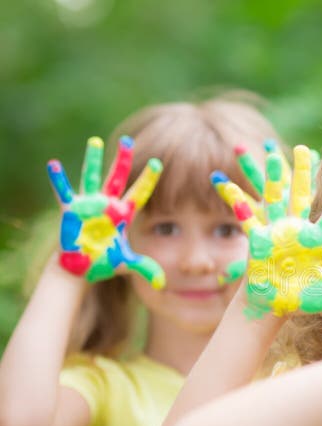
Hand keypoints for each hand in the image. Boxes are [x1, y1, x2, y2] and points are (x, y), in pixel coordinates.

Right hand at [47, 136, 164, 286]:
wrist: (80, 266)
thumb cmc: (103, 262)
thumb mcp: (126, 264)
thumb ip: (145, 268)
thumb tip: (162, 283)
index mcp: (123, 214)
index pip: (139, 193)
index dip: (148, 179)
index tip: (159, 163)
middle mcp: (107, 205)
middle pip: (118, 177)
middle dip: (123, 160)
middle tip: (128, 140)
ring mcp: (89, 205)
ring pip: (92, 177)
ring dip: (93, 160)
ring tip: (94, 141)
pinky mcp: (70, 210)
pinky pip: (64, 191)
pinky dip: (59, 179)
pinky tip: (53, 164)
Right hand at [212, 145, 321, 331]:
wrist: (272, 303)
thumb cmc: (299, 298)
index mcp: (315, 239)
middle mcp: (296, 230)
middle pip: (301, 194)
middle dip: (303, 171)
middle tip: (304, 148)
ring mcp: (275, 231)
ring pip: (274, 197)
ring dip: (272, 175)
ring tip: (269, 151)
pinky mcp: (256, 238)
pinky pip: (245, 216)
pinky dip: (235, 199)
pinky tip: (224, 181)